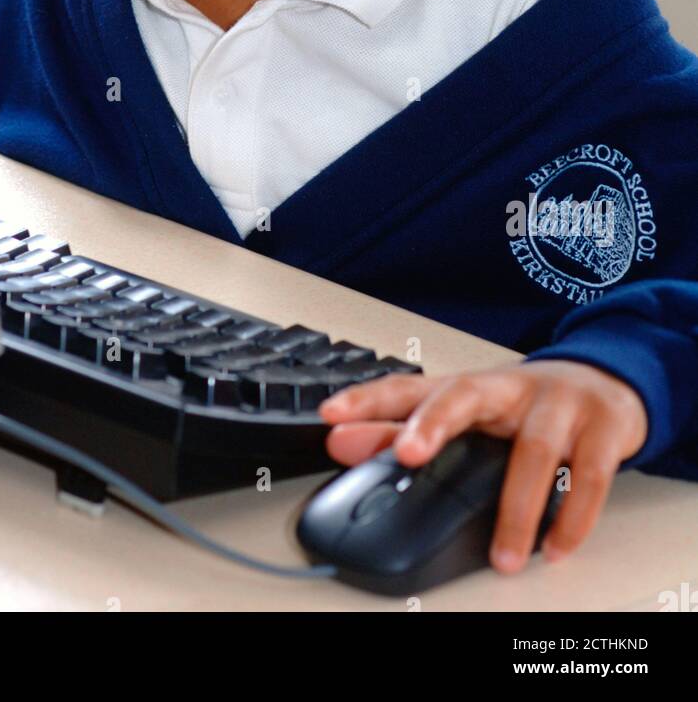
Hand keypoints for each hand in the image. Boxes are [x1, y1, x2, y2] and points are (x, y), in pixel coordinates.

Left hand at [317, 360, 648, 573]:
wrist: (607, 383)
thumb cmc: (524, 405)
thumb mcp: (467, 416)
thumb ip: (403, 430)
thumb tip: (343, 442)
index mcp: (469, 386)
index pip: (410, 387)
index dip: (369, 400)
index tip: (332, 415)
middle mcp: (509, 387)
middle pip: (465, 395)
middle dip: (433, 422)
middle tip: (407, 452)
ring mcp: (558, 403)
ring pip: (534, 449)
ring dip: (517, 508)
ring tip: (503, 557)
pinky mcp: (602, 429)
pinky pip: (590, 476)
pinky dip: (572, 518)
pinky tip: (555, 547)